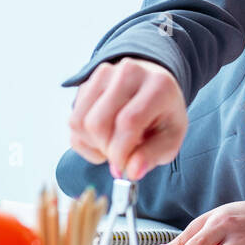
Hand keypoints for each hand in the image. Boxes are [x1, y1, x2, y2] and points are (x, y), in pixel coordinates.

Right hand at [67, 57, 186, 180]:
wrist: (152, 87)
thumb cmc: (163, 114)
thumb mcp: (171, 137)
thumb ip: (153, 155)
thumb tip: (131, 172)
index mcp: (158, 86)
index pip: (128, 122)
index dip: (121, 152)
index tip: (123, 167)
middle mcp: (129, 72)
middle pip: (97, 123)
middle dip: (106, 149)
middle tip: (121, 154)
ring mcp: (104, 74)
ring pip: (79, 122)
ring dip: (93, 144)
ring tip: (113, 143)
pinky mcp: (87, 82)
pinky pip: (73, 121)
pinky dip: (84, 139)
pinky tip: (103, 136)